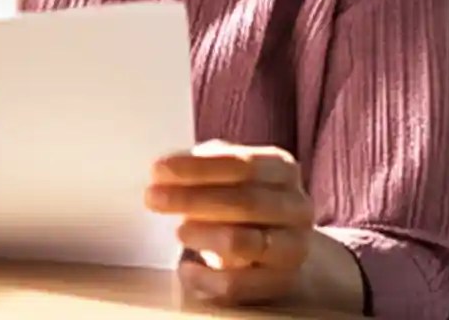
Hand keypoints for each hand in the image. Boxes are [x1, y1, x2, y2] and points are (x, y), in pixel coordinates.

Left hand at [145, 141, 314, 305]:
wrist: (282, 248)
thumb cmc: (243, 201)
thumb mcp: (228, 174)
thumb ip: (201, 166)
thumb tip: (164, 171)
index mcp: (281, 169)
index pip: (242, 164)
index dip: (198, 167)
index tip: (158, 170)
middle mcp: (295, 207)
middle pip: (245, 201)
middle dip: (193, 199)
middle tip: (153, 198)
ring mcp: (292, 246)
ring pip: (246, 242)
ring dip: (205, 236)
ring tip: (178, 231)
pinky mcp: (280, 282)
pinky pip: (240, 284)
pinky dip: (208, 278)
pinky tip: (186, 270)